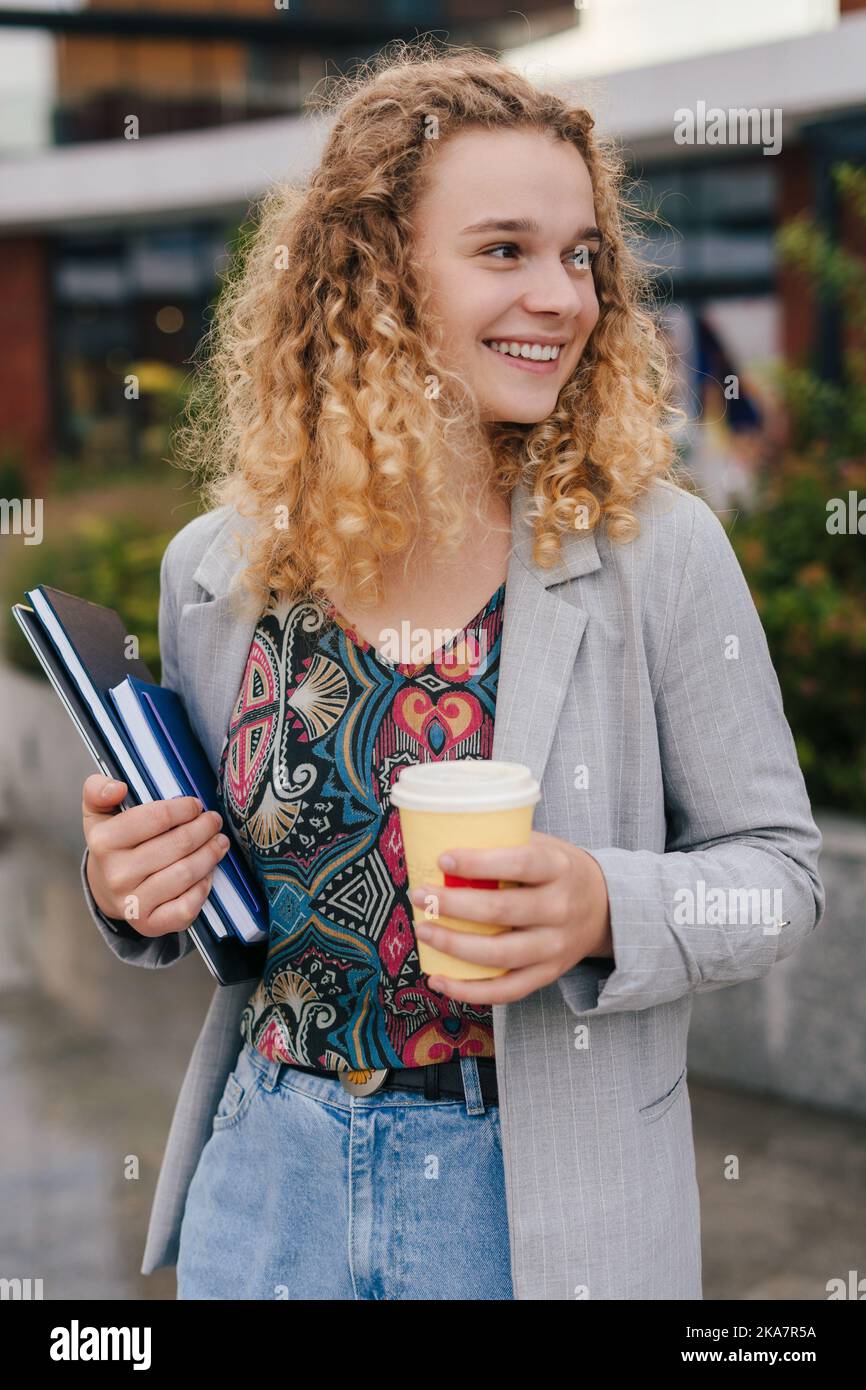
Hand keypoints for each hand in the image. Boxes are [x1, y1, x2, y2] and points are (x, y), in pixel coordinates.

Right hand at [82, 773, 230, 935]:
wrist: (105, 890)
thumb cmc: (113, 845)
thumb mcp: (99, 814)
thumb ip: (98, 791)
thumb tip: (117, 787)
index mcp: (104, 842)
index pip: (156, 818)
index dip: (183, 808)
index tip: (196, 805)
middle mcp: (116, 874)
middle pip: (178, 845)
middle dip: (204, 828)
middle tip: (214, 821)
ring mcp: (132, 902)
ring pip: (186, 873)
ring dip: (210, 854)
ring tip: (219, 842)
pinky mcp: (148, 924)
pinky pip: (186, 907)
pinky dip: (203, 888)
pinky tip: (207, 873)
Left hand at [408, 830, 612, 1003]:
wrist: (605, 908)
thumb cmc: (558, 870)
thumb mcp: (543, 846)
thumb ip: (504, 844)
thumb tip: (442, 840)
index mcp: (559, 868)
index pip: (519, 864)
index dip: (479, 863)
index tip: (443, 859)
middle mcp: (560, 909)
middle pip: (501, 911)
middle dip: (452, 905)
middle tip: (419, 896)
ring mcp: (555, 947)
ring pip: (499, 955)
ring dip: (453, 945)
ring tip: (423, 930)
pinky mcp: (547, 975)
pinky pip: (505, 990)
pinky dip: (468, 990)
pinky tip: (438, 979)